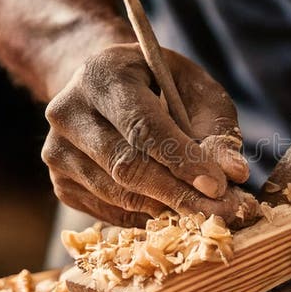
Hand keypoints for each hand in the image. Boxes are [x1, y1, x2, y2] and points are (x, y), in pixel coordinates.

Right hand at [42, 43, 252, 226]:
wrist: (107, 89)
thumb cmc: (160, 86)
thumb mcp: (194, 90)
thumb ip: (215, 129)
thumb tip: (234, 174)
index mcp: (102, 75)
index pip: (142, 126)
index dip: (182, 160)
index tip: (219, 185)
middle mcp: (68, 111)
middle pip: (126, 166)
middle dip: (179, 193)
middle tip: (224, 211)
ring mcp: (57, 150)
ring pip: (117, 194)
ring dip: (167, 210)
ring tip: (208, 212)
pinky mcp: (60, 182)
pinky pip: (109, 211)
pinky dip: (147, 216)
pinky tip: (173, 209)